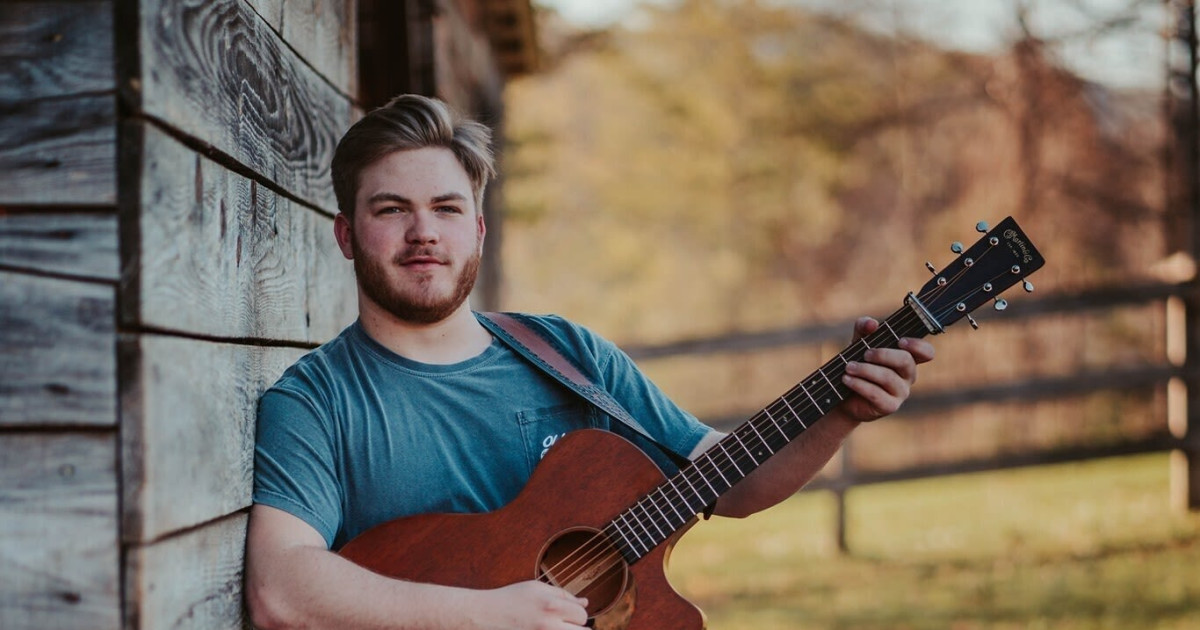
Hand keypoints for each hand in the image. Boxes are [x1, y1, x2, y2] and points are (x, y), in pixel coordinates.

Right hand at [472, 580, 588, 628]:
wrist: (485, 615)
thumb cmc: (511, 598)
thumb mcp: (537, 588)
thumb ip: (563, 594)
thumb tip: (585, 603)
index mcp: (551, 606)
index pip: (582, 615)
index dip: (577, 614)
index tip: (568, 613)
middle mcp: (548, 625)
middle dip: (578, 628)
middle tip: (566, 624)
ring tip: (557, 627)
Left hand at [838, 316, 934, 422]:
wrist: (843, 394)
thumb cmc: (858, 364)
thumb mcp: (859, 343)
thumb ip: (864, 329)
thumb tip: (872, 324)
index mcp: (907, 358)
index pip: (926, 352)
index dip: (918, 345)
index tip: (900, 341)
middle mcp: (908, 375)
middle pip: (906, 361)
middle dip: (883, 354)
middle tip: (865, 353)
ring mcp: (900, 392)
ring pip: (888, 377)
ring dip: (865, 370)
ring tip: (848, 367)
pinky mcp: (889, 406)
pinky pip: (876, 394)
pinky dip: (859, 384)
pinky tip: (847, 379)